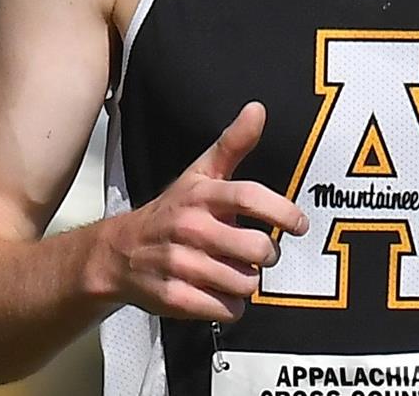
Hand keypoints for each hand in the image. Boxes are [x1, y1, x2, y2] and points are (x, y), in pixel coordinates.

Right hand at [100, 102, 309, 322]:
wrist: (119, 252)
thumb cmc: (172, 211)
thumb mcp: (200, 174)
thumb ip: (233, 144)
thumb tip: (258, 109)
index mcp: (201, 195)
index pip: (248, 197)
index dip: (281, 211)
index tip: (299, 224)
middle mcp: (190, 228)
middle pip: (257, 249)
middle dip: (266, 255)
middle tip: (257, 252)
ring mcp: (180, 264)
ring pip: (245, 282)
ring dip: (248, 281)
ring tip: (234, 270)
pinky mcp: (174, 298)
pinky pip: (226, 309)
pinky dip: (231, 305)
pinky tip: (219, 291)